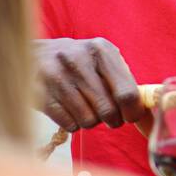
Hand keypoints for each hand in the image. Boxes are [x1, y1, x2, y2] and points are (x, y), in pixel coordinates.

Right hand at [34, 37, 150, 132]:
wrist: (31, 54)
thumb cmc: (80, 62)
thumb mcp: (103, 59)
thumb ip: (124, 80)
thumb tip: (143, 112)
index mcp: (101, 50)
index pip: (126, 93)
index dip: (133, 112)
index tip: (131, 117)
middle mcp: (77, 61)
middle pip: (108, 110)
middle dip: (113, 120)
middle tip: (110, 117)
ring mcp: (56, 77)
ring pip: (88, 120)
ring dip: (91, 121)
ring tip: (86, 108)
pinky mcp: (39, 93)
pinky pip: (69, 124)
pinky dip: (73, 123)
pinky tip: (69, 109)